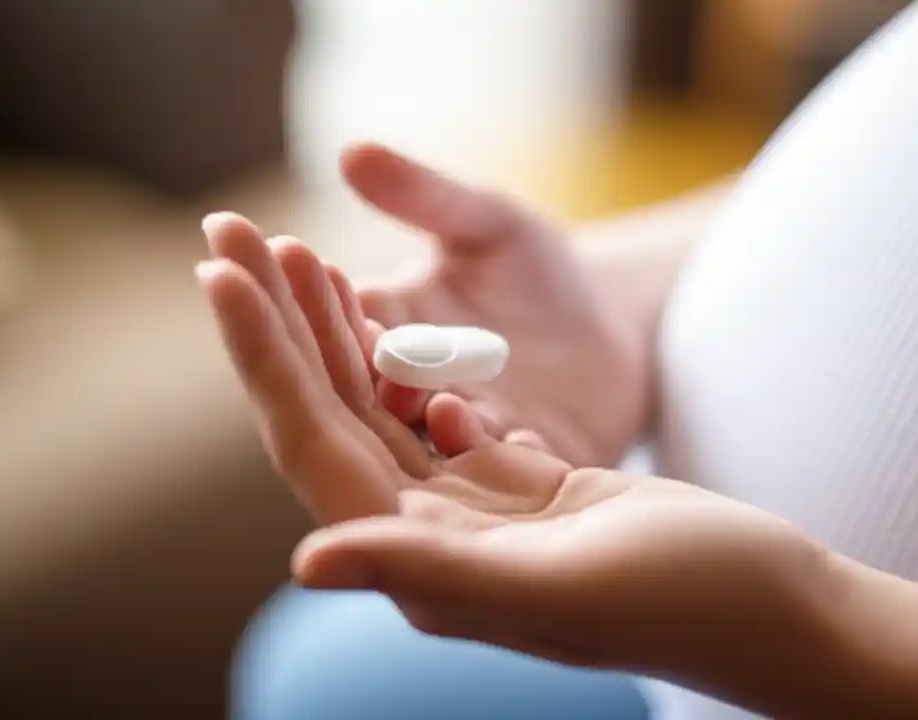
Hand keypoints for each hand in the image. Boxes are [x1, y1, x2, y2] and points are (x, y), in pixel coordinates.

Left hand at [198, 216, 833, 706]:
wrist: (774, 600)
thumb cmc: (689, 598)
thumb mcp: (561, 582)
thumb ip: (436, 567)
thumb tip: (306, 563)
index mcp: (430, 574)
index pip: (318, 453)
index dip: (267, 364)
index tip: (223, 277)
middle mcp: (437, 547)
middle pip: (335, 422)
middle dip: (285, 331)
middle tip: (238, 240)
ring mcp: (479, 516)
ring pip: (382, 413)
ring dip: (339, 333)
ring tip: (298, 254)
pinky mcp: (522, 490)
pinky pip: (442, 413)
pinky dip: (408, 356)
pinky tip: (381, 305)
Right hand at [341, 144, 648, 467]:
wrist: (613, 331)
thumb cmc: (535, 272)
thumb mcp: (488, 223)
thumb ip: (425, 196)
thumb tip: (351, 150)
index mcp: (391, 328)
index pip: (346, 315)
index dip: (326, 299)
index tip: (304, 270)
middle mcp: (415, 390)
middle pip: (381, 384)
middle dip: (378, 371)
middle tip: (379, 356)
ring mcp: (469, 432)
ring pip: (443, 434)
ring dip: (440, 422)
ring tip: (440, 399)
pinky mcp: (528, 464)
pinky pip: (515, 465)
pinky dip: (513, 455)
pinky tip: (520, 442)